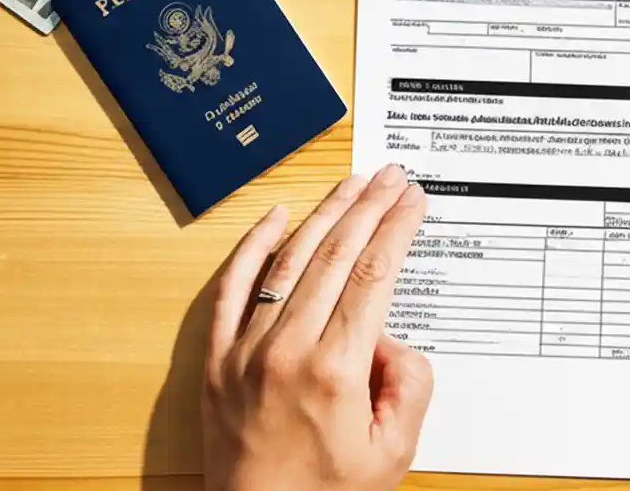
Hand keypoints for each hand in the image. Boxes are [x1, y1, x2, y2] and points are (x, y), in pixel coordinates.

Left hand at [202, 165, 432, 490]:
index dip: (397, 229)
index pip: (375, 275)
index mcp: (335, 370)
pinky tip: (274, 216)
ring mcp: (246, 350)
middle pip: (337, 254)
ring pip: (289, 261)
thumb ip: (410, 387)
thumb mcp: (394, 452)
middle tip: (391, 177)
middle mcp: (287, 349)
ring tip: (351, 184)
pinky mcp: (216, 359)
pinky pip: (232, 288)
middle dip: (369, 207)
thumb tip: (393, 342)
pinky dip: (252, 246)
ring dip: (324, 214)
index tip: (412, 202)